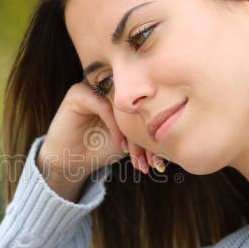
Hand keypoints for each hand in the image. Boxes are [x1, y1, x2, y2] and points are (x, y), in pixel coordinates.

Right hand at [37, 82, 165, 200]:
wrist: (73, 162)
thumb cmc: (102, 149)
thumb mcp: (131, 139)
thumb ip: (147, 128)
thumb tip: (176, 129)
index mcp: (121, 91)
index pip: (144, 102)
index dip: (154, 129)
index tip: (161, 158)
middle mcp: (107, 85)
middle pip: (133, 100)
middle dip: (145, 130)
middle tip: (153, 156)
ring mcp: (92, 87)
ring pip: (119, 101)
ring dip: (130, 128)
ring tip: (134, 150)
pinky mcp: (77, 93)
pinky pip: (102, 103)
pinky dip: (113, 124)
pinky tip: (118, 142)